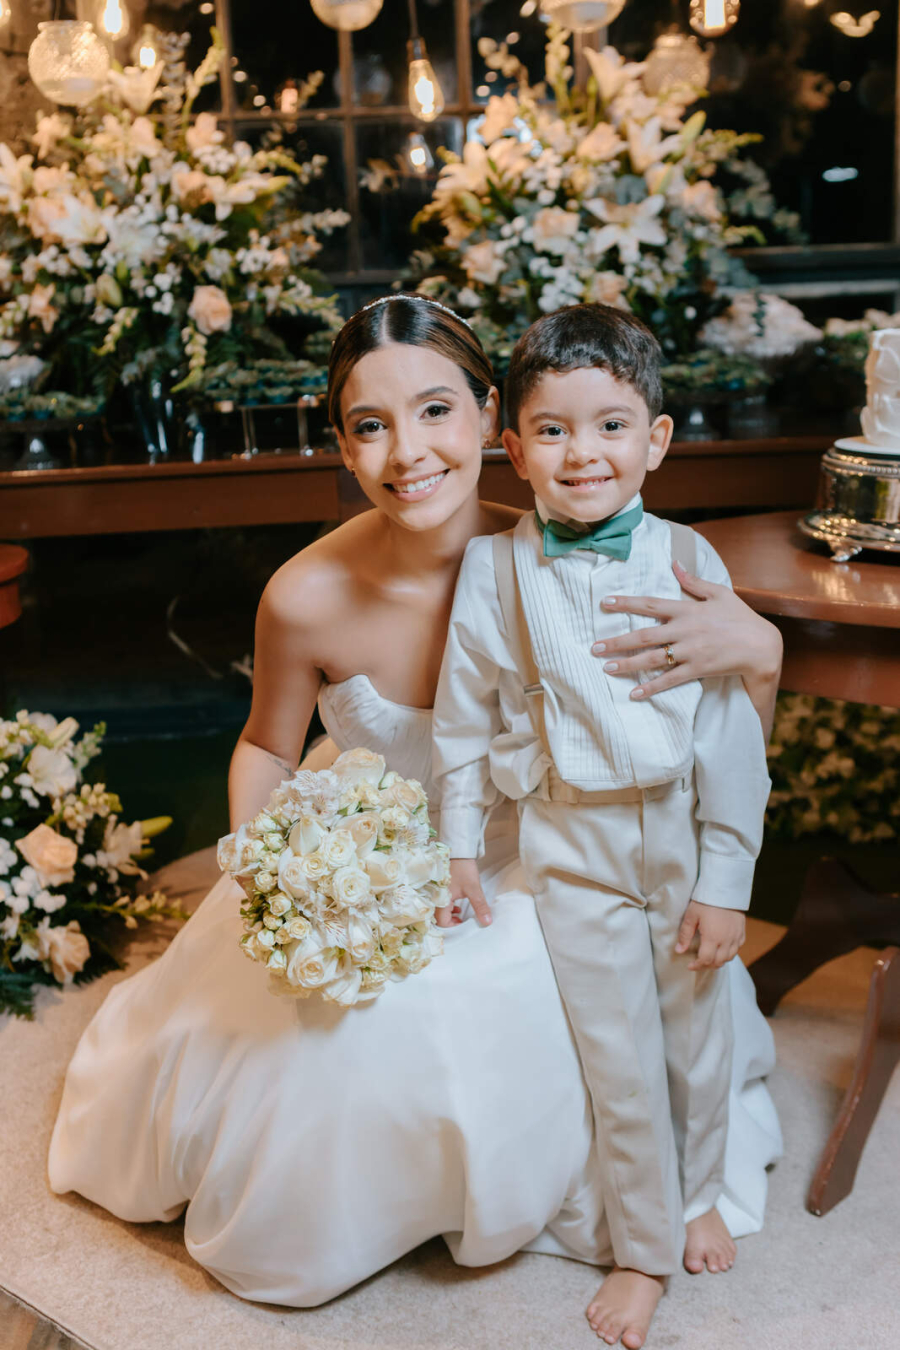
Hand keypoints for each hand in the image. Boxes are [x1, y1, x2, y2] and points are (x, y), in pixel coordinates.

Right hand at [438, 858, 492, 928]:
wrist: (458, 852)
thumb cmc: (464, 870)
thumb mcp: (473, 889)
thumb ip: (480, 907)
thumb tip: (487, 923)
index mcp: (441, 901)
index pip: (443, 922)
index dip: (454, 927)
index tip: (464, 925)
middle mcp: (434, 898)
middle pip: (440, 918)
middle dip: (451, 922)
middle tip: (463, 922)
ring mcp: (435, 893)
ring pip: (440, 912)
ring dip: (450, 915)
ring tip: (460, 915)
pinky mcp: (438, 889)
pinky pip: (441, 904)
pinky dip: (449, 908)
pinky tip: (457, 906)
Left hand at [591, 561, 781, 701]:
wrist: (762, 646)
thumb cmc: (741, 618)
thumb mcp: (720, 593)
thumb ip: (693, 581)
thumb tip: (674, 563)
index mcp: (688, 610)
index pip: (651, 604)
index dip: (626, 603)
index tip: (605, 603)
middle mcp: (684, 630)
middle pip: (644, 635)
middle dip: (617, 641)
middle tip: (594, 647)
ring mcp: (690, 652)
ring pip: (652, 659)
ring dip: (627, 664)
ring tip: (606, 668)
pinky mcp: (697, 670)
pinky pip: (669, 680)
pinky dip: (651, 688)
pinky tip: (633, 693)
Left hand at [675, 900, 744, 970]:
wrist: (725, 888)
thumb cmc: (706, 900)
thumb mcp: (691, 915)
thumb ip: (685, 934)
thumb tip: (679, 950)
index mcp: (712, 937)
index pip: (705, 960)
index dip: (697, 966)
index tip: (690, 965)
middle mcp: (726, 940)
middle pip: (718, 962)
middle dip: (707, 965)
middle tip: (698, 962)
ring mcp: (736, 937)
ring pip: (729, 958)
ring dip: (719, 961)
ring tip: (709, 957)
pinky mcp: (742, 932)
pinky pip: (737, 949)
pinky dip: (729, 953)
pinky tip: (722, 948)